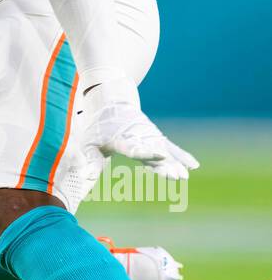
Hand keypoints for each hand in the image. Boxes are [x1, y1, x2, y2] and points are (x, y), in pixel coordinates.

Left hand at [81, 77, 198, 180]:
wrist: (112, 102)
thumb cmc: (97, 126)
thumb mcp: (88, 142)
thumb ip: (91, 160)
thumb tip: (87, 177)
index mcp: (120, 139)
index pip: (134, 148)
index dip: (147, 153)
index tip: (161, 157)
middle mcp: (138, 137)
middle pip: (154, 152)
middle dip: (165, 165)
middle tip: (176, 176)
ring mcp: (149, 137)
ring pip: (165, 151)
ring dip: (175, 164)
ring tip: (185, 176)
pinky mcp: (155, 137)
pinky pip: (171, 148)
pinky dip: (182, 156)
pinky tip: (193, 166)